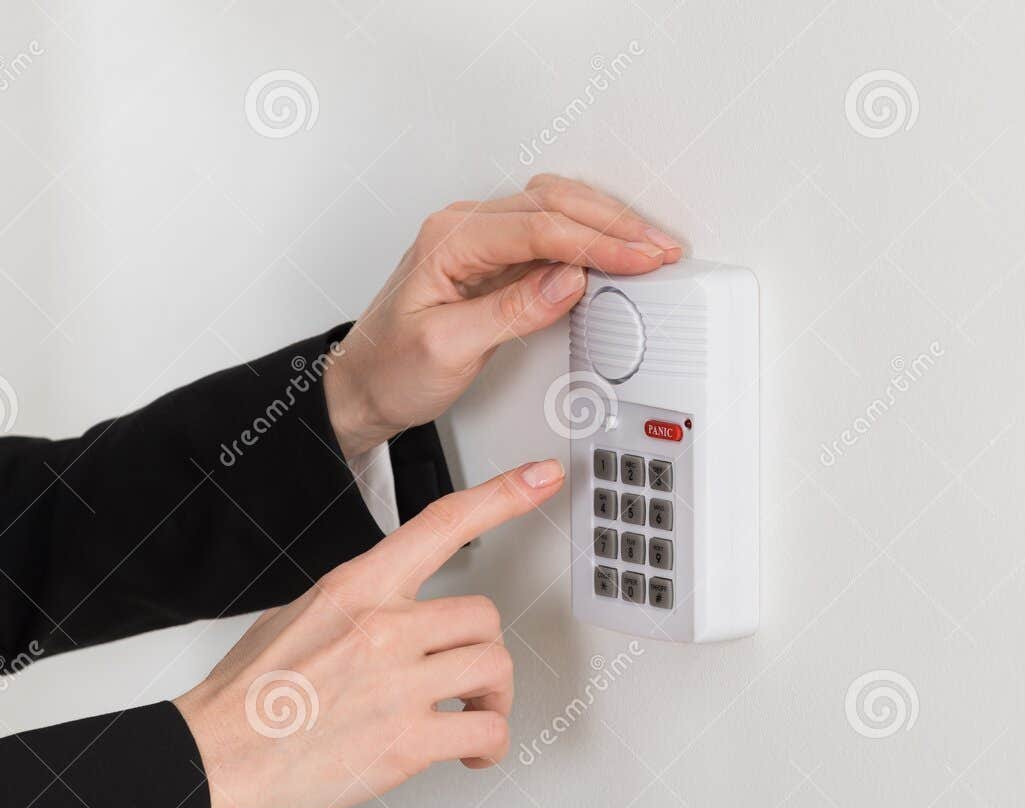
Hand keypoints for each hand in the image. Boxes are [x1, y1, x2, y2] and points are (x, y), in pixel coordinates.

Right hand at [174, 459, 565, 807]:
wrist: (213, 761)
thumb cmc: (245, 699)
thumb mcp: (295, 617)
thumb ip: (353, 605)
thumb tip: (387, 612)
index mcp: (355, 588)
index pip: (442, 523)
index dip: (503, 495)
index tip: (541, 477)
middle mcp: (382, 628)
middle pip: (484, 615)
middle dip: (481, 651)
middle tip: (468, 680)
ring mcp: (397, 684)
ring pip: (494, 668)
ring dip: (492, 697)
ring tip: (471, 716)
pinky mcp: (406, 742)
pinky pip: (487, 730)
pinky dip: (489, 744)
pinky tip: (471, 752)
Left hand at [323, 174, 682, 456]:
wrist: (363, 386)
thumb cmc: (391, 369)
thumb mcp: (449, 349)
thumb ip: (511, 311)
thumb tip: (568, 281)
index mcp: (450, 240)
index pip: (538, 226)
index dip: (597, 242)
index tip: (640, 258)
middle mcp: (464, 228)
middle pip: (553, 203)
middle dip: (614, 224)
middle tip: (660, 249)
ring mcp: (480, 241)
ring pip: (555, 209)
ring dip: (605, 224)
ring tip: (649, 247)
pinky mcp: (494, 260)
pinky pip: (549, 233)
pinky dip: (588, 238)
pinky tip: (614, 253)